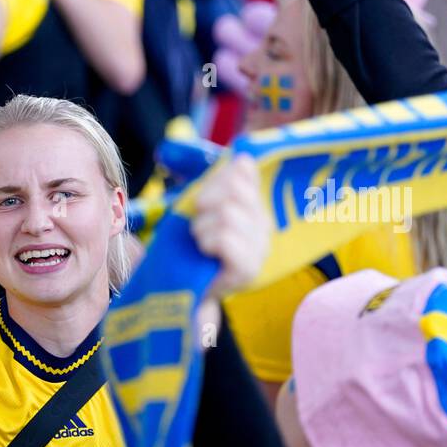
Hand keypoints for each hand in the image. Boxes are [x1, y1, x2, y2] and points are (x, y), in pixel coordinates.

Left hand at [190, 155, 271, 295]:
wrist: (181, 288)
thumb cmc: (188, 245)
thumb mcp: (200, 207)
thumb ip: (221, 182)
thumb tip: (243, 159)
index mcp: (255, 204)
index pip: (241, 171)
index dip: (214, 182)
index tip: (201, 204)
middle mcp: (265, 225)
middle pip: (235, 190)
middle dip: (205, 205)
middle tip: (197, 226)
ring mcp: (261, 248)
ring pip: (228, 214)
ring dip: (201, 228)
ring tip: (200, 243)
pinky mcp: (249, 269)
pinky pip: (225, 238)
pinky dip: (206, 243)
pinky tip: (206, 254)